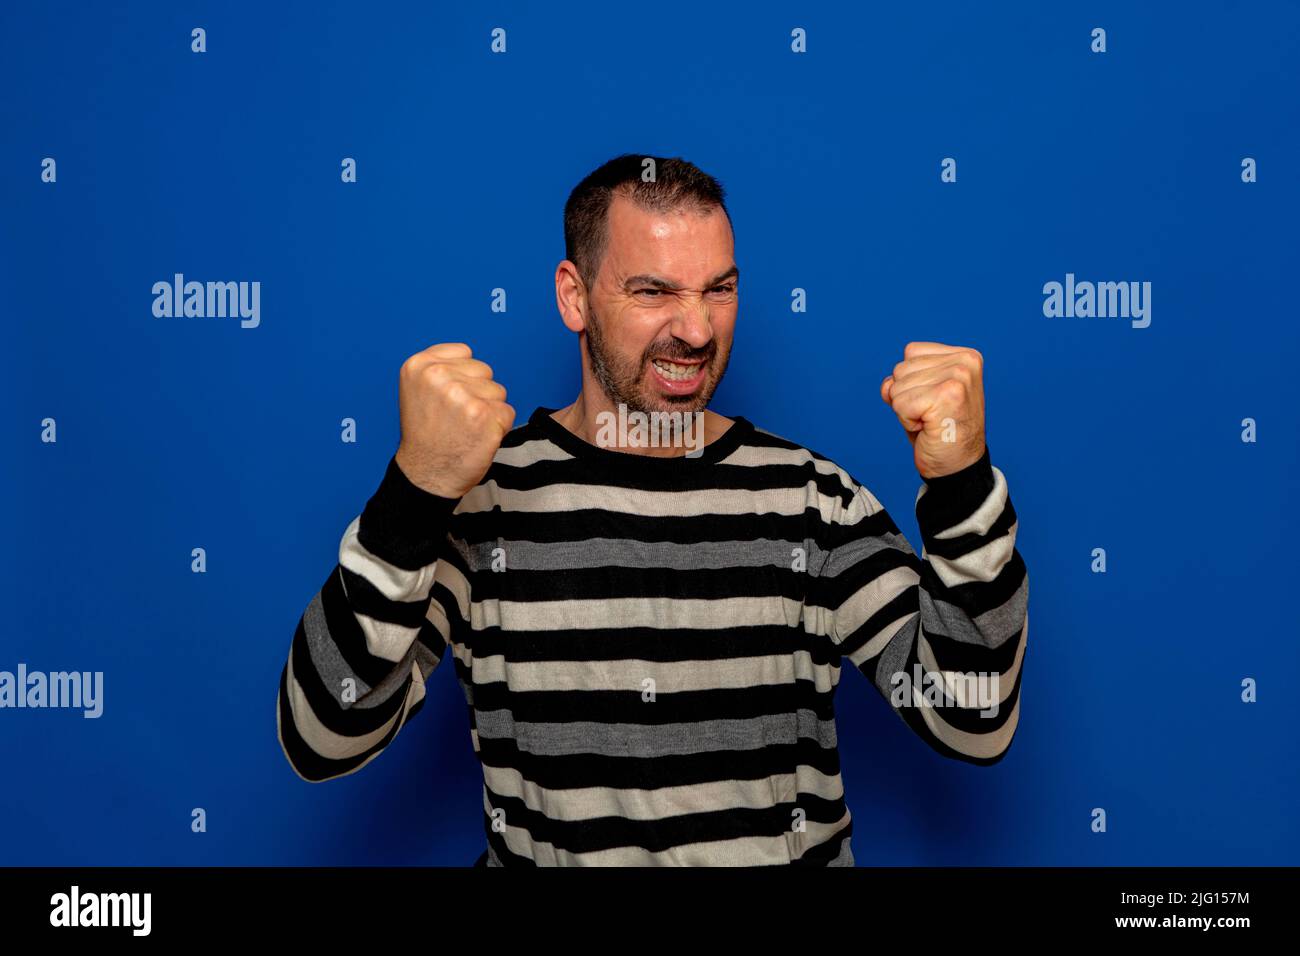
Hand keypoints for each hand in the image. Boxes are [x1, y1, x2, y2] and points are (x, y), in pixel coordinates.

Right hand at [394, 343, 514, 498]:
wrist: (426, 475)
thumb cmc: (427, 435)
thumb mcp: (418, 390)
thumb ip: (442, 368)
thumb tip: (471, 356)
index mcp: (419, 365)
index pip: (465, 353)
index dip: (463, 377)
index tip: (447, 400)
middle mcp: (438, 376)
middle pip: (485, 371)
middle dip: (478, 393)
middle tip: (457, 418)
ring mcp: (461, 395)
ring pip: (498, 392)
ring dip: (489, 411)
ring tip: (466, 428)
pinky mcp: (482, 416)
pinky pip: (507, 413)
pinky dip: (498, 428)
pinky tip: (477, 438)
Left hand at [880, 341, 986, 479]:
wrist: (958, 467)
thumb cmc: (940, 432)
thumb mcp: (920, 396)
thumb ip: (902, 380)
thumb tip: (888, 385)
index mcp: (964, 356)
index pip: (911, 352)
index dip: (912, 382)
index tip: (934, 402)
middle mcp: (965, 362)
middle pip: (901, 369)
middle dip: (908, 397)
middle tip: (932, 415)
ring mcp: (958, 377)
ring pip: (898, 387)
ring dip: (907, 410)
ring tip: (931, 421)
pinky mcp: (947, 395)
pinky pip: (900, 404)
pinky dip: (907, 421)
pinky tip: (928, 428)